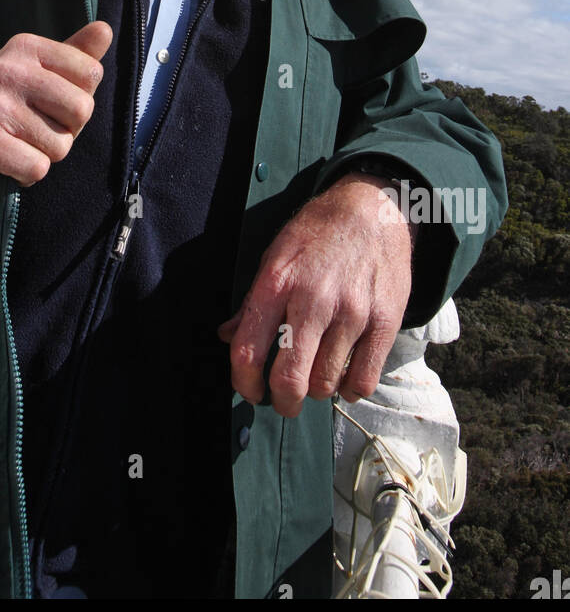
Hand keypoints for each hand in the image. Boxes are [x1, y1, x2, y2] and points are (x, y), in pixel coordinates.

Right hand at [0, 21, 112, 187]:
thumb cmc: (0, 99)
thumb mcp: (33, 67)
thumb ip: (74, 53)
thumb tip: (106, 29)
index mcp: (27, 46)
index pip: (91, 73)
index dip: (79, 97)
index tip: (50, 102)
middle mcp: (11, 70)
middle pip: (82, 111)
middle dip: (66, 129)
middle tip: (35, 127)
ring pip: (61, 146)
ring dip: (45, 153)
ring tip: (18, 141)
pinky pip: (38, 168)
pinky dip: (27, 173)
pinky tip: (8, 159)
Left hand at [217, 172, 414, 415]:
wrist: (373, 209)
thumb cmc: (318, 233)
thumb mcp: (275, 255)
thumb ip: (252, 302)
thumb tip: (226, 337)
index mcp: (277, 282)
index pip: (248, 350)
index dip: (243, 383)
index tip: (249, 391)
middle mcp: (314, 299)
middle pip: (290, 379)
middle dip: (282, 402)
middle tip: (283, 401)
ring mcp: (352, 312)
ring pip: (326, 384)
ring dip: (317, 390)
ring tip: (316, 376)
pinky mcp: (385, 321)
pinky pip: (363, 380)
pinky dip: (350, 389)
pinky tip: (345, 377)